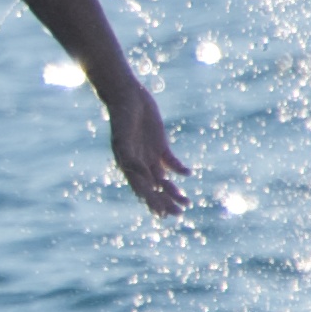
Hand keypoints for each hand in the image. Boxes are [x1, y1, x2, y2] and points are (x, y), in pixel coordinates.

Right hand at [108, 85, 192, 216]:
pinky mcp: (160, 145)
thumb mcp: (123, 139)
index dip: (152, 202)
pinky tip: (188, 174)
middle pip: (155, 189)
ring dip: (174, 192)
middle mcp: (140, 165)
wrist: (127, 97)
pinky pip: (171, 162)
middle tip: (179, 214)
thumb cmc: (121, 118)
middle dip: (166, 202)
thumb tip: (144, 176)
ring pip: (165, 180)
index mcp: (129, 167)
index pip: (142, 190)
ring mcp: (151, 156)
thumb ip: (131, 159)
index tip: (162, 214)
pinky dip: (179, 169)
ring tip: (187, 204)